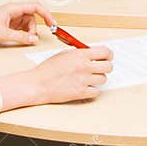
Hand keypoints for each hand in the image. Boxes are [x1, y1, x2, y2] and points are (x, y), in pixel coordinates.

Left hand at [0, 3, 55, 45]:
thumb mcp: (3, 34)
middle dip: (35, 27)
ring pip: (27, 23)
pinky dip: (23, 34)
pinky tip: (21, 39)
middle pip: (32, 17)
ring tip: (25, 39)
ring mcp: (10, 18)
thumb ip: (20, 37)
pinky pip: (21, 28)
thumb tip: (33, 39)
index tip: (52, 24)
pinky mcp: (7, 25)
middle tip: (33, 37)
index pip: (35, 7)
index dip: (46, 14)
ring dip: (29, 32)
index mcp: (13, 8)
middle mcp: (13, 11)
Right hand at [0, 46, 114, 110]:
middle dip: (105, 67)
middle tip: (100, 68)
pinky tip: (86, 87)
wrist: (38, 84)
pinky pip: (96, 92)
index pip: (105, 52)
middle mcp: (84, 67)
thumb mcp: (64, 54)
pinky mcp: (81, 93)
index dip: (108, 55)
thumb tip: (92, 54)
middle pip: (108, 67)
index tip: (107, 57)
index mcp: (80, 55)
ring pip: (103, 79)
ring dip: (98, 78)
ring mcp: (83, 80)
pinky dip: (93, 90)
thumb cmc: (48, 69)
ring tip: (89, 78)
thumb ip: (80, 53)